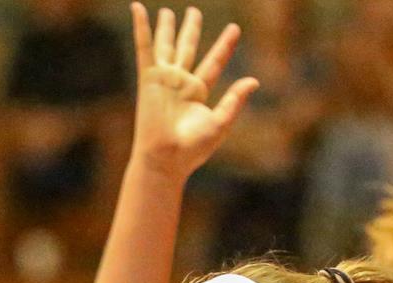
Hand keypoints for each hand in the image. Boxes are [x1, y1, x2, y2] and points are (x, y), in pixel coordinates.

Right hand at [128, 4, 257, 178]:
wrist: (166, 158)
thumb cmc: (192, 149)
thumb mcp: (220, 122)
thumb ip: (235, 100)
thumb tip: (254, 81)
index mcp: (198, 93)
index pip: (214, 62)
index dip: (224, 46)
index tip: (234, 29)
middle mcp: (180, 83)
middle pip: (188, 48)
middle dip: (191, 30)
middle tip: (194, 12)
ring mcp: (163, 79)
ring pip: (167, 46)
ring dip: (167, 28)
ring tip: (167, 11)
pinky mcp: (148, 78)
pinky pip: (144, 48)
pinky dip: (141, 28)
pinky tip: (138, 9)